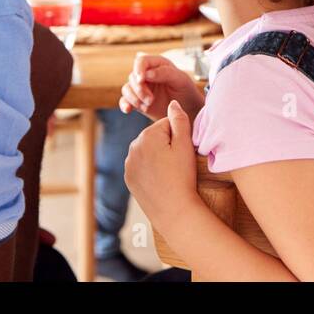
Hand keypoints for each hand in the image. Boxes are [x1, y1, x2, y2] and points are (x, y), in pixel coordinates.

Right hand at [119, 52, 204, 121]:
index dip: (139, 69)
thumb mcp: (180, 80)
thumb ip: (165, 73)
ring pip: (127, 88)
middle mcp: (147, 74)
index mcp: (158, 64)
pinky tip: (128, 110)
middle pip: (132, 77)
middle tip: (151, 100)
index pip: (141, 61)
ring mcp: (142, 88)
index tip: (141, 80)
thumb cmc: (187, 92)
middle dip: (139, 89)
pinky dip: (125, 104)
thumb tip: (147, 74)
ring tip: (147, 106)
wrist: (189, 111)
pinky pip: (125, 100)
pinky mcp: (138, 101)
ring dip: (134, 98)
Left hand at [124, 101, 200, 224]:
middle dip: (167, 145)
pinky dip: (150, 169)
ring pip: (148, 151)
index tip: (182, 152)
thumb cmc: (182, 177)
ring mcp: (128, 163)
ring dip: (158, 156)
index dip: (179, 136)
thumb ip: (179, 119)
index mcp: (147, 135)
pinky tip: (160, 179)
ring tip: (170, 172)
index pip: (167, 124)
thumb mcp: (185, 145)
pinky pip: (141, 165)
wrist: (173, 211)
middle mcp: (133, 146)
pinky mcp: (128, 177)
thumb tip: (172, 103)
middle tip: (178, 164)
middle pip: (156, 137)